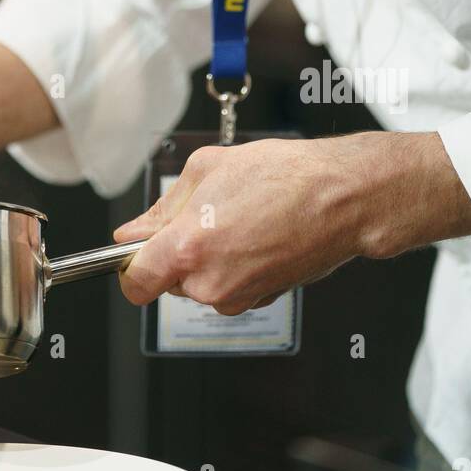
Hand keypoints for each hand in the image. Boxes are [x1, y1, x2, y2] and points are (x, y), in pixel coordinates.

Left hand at [112, 130, 470, 312]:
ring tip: (237, 219)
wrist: (341, 198)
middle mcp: (210, 283)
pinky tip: (255, 235)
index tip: (136, 251)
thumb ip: (161, 207)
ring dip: (208, 256)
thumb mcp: (206, 169)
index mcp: (188, 248)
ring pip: (200, 283)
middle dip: (176, 250)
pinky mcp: (260, 300)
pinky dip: (233, 265)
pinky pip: (228, 285)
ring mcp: (237, 297)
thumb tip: (133, 233)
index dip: (129, 265)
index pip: (134, 282)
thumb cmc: (283, 176)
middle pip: (167, 280)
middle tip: (205, 213)